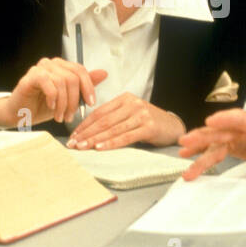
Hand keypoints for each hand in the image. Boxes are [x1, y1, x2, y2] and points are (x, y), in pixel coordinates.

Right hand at [0, 58, 107, 127]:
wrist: (21, 115)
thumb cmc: (43, 106)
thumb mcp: (69, 99)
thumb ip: (84, 86)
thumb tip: (104, 73)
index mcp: (62, 67)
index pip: (81, 71)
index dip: (88, 87)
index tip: (90, 103)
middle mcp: (52, 64)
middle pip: (73, 77)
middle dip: (74, 100)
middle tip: (70, 116)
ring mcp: (40, 68)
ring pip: (62, 82)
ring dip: (63, 103)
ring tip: (59, 116)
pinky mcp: (30, 76)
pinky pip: (48, 82)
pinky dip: (52, 97)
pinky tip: (50, 106)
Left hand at [67, 93, 184, 149]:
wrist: (172, 127)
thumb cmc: (148, 122)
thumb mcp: (130, 114)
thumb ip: (113, 117)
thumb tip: (88, 130)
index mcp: (125, 98)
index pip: (99, 112)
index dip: (84, 125)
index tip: (73, 136)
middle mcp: (132, 104)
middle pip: (103, 120)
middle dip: (86, 133)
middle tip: (73, 144)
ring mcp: (141, 114)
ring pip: (112, 128)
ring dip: (95, 139)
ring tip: (82, 147)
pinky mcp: (149, 127)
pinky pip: (126, 136)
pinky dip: (111, 143)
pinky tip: (100, 148)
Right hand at [177, 109, 245, 180]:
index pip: (244, 119)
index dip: (227, 119)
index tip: (211, 120)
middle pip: (222, 129)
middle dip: (204, 135)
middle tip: (187, 140)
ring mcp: (238, 135)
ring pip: (215, 139)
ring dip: (199, 145)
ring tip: (182, 152)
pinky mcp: (234, 143)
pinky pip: (216, 148)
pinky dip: (202, 153)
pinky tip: (188, 157)